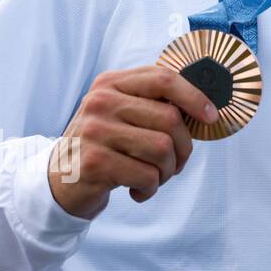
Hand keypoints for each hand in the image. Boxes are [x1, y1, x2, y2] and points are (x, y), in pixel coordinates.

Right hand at [48, 66, 219, 219]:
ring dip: (167, 171)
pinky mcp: (94, 163)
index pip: (164, 79)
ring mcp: (94, 131)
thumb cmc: (105, 145)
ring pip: (163, 148)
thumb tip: (206, 108)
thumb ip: (155, 103)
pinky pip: (147, 175)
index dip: (195, 98)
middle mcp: (100, 102)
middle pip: (171, 119)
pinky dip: (151, 188)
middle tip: (174, 164)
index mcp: (111, 83)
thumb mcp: (122, 114)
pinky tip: (138, 191)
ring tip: (154, 177)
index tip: (211, 117)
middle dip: (183, 148)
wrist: (59, 181)